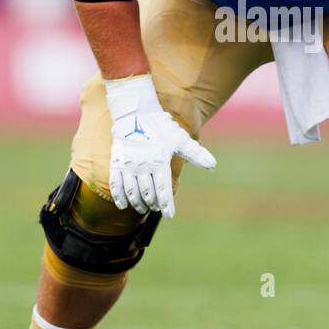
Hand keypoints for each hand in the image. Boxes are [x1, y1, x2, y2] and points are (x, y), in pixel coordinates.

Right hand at [105, 74, 215, 217]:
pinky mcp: (116, 162)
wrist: (135, 113)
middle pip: (148, 193)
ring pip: (132, 192)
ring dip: (138, 203)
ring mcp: (128, 165)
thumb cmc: (160, 126)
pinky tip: (123, 205)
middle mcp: (142, 166)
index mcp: (159, 162)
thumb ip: (196, 154)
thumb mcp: (180, 139)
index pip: (163, 190)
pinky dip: (119, 197)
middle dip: (154, 204)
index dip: (167, 205)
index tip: (169, 215)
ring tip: (143, 208)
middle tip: (157, 208)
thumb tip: (213, 166)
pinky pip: (115, 184)